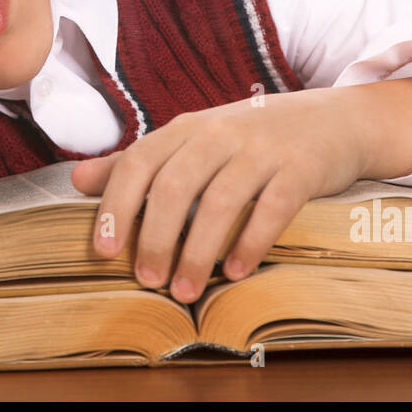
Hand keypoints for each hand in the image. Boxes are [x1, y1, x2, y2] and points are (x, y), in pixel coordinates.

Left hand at [70, 87, 368, 303]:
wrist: (335, 120)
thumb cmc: (252, 138)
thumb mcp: (193, 140)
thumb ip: (137, 161)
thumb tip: (77, 179)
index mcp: (187, 128)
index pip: (139, 162)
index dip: (117, 205)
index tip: (103, 251)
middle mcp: (220, 132)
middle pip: (176, 185)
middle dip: (157, 238)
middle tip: (147, 281)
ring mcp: (262, 149)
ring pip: (221, 200)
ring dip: (198, 251)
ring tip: (184, 291)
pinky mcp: (301, 168)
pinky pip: (272, 207)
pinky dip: (251, 242)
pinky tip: (234, 272)